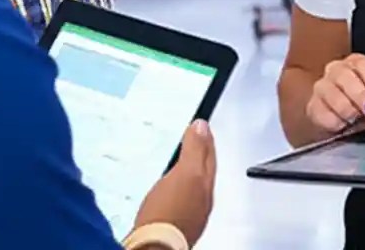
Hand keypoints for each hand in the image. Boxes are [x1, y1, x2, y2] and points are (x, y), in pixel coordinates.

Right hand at [133, 120, 215, 245]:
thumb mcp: (185, 174)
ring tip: (184, 159)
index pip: (209, 155)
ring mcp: (189, 212)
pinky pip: (180, 197)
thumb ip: (195, 150)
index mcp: (205, 184)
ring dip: (189, 169)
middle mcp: (201, 199)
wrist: (155, 246)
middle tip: (197, 137)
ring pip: (193, 184)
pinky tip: (169, 187)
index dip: (206, 138)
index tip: (202, 125)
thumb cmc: (169, 213)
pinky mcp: (173, 221)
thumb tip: (202, 126)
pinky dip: (177, 186)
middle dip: (201, 153)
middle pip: (204, 170)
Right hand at [306, 53, 364, 135]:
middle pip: (346, 78)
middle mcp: (338, 71)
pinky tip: (342, 122)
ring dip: (349, 111)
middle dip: (361, 98)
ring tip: (356, 116)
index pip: (364, 65)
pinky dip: (336, 121)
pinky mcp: (313, 105)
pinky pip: (323, 113)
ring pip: (333, 95)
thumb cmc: (362, 107)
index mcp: (358, 64)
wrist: (336, 118)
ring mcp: (322, 86)